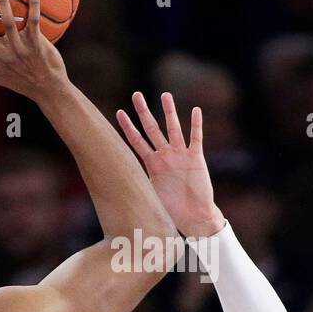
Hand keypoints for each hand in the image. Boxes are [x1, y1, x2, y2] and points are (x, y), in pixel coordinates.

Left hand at [116, 91, 223, 236]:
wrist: (194, 217)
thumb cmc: (172, 210)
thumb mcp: (150, 197)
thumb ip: (138, 188)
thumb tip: (116, 190)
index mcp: (152, 164)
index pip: (137, 142)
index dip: (128, 128)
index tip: (119, 112)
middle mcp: (165, 156)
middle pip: (152, 129)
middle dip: (144, 112)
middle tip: (136, 94)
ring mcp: (181, 155)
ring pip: (174, 128)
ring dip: (169, 112)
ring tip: (165, 95)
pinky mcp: (196, 159)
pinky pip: (196, 138)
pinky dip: (196, 125)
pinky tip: (195, 110)